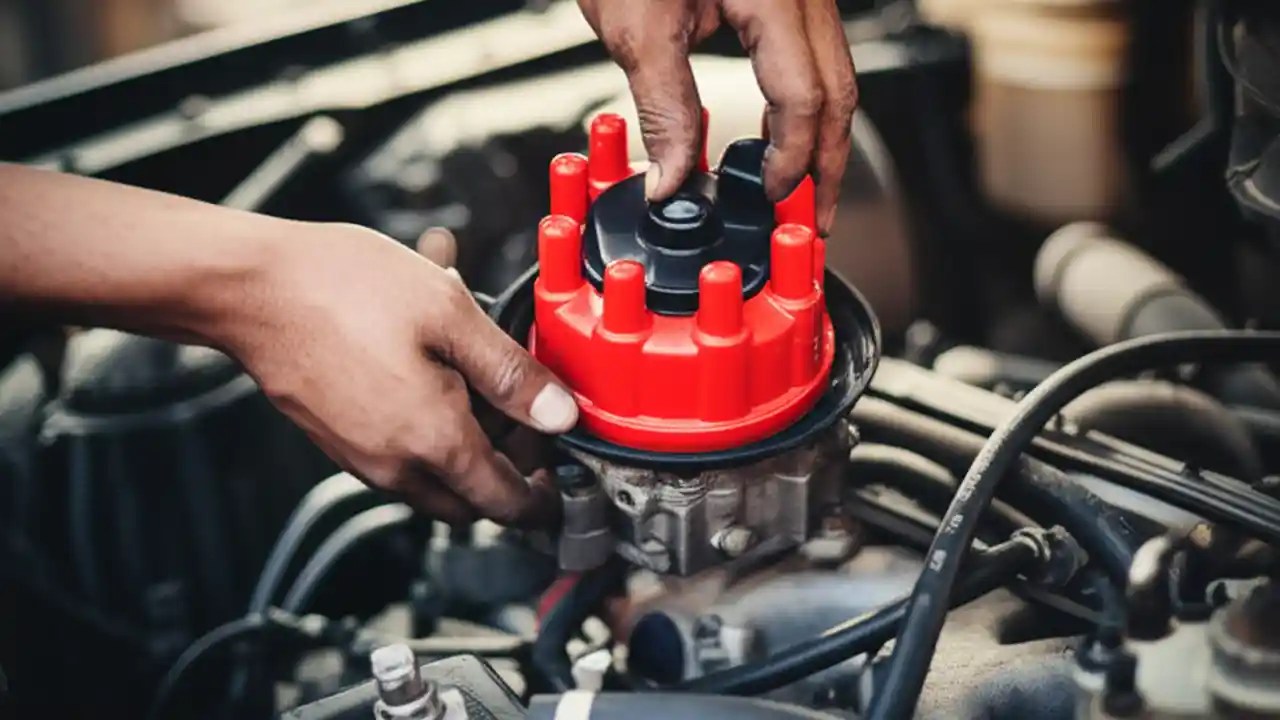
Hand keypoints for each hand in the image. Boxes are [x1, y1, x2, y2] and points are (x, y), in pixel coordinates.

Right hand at [223, 223, 577, 526]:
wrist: (248, 287)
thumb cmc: (341, 289)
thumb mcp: (451, 315)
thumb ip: (513, 374)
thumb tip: (560, 415)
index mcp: (434, 442)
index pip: (506, 503)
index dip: (541, 497)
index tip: (558, 479)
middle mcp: (395, 465)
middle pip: (471, 500)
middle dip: (506, 471)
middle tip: (523, 416)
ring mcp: (360, 456)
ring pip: (434, 478)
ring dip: (464, 444)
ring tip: (471, 371)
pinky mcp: (337, 438)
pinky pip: (397, 451)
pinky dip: (425, 424)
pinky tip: (427, 358)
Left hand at [578, 0, 856, 232]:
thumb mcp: (635, 26)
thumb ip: (664, 108)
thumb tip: (676, 178)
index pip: (804, 98)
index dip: (790, 158)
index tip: (768, 198)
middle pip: (840, 90)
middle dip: (829, 160)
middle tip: (816, 216)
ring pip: (834, 74)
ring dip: (821, 135)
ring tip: (803, 187)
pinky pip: (812, 54)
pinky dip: (804, 102)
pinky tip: (783, 133)